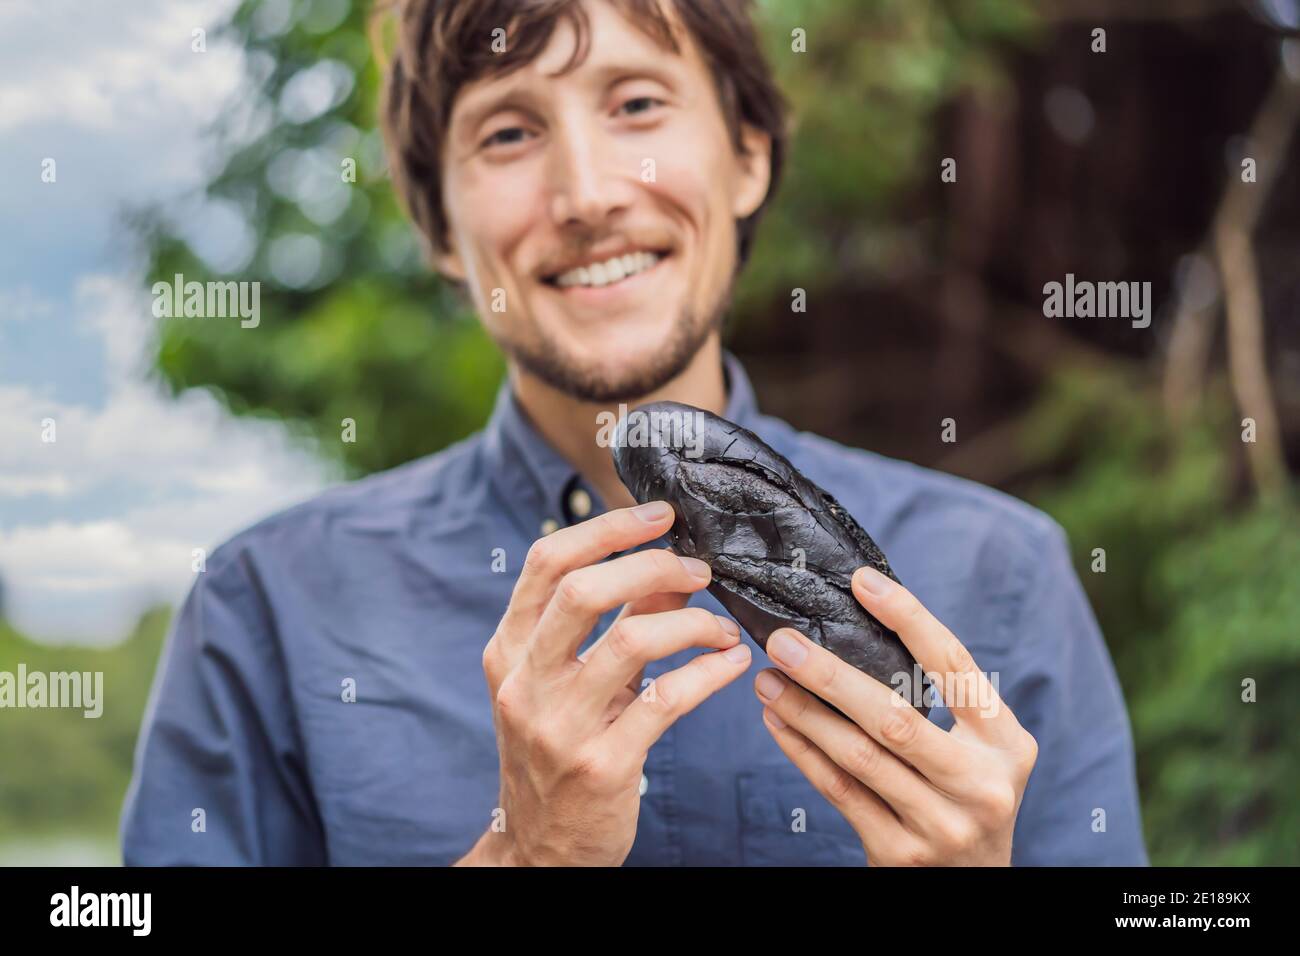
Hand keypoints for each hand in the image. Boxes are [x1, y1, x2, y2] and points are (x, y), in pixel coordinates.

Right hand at [459, 501, 751, 865]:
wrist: (540, 848)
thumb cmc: (556, 750)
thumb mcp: (566, 681)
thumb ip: (612, 622)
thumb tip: (667, 570)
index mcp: (508, 650)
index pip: (548, 563)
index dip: (607, 528)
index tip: (658, 516)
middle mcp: (525, 682)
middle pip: (584, 591)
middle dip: (653, 565)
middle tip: (699, 569)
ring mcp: (560, 726)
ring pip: (633, 641)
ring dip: (692, 623)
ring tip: (722, 626)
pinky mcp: (603, 765)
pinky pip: (669, 699)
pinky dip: (710, 671)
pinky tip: (731, 664)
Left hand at [752, 566, 1037, 866]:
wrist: (976, 886)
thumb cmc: (966, 795)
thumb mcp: (981, 749)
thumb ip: (944, 702)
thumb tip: (861, 624)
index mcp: (1008, 743)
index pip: (954, 665)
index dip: (909, 619)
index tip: (861, 582)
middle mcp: (982, 784)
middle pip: (894, 716)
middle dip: (830, 675)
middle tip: (783, 640)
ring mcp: (942, 824)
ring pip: (858, 756)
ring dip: (803, 713)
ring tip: (768, 679)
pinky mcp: (900, 853)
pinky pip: (840, 791)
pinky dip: (803, 752)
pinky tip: (778, 722)